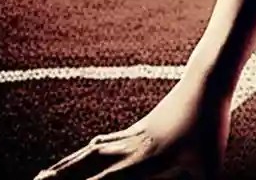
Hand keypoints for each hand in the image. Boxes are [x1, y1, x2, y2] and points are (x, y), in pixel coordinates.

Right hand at [34, 80, 229, 179]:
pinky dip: (90, 149)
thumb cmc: (212, 128)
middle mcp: (131, 149)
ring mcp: (133, 136)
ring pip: (91, 152)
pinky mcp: (140, 127)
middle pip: (88, 166)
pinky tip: (86, 150)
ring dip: (66, 164)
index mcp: (145, 161)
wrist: (207, 84)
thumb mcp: (210, 167)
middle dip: (60, 177)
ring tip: (43, 175)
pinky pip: (108, 141)